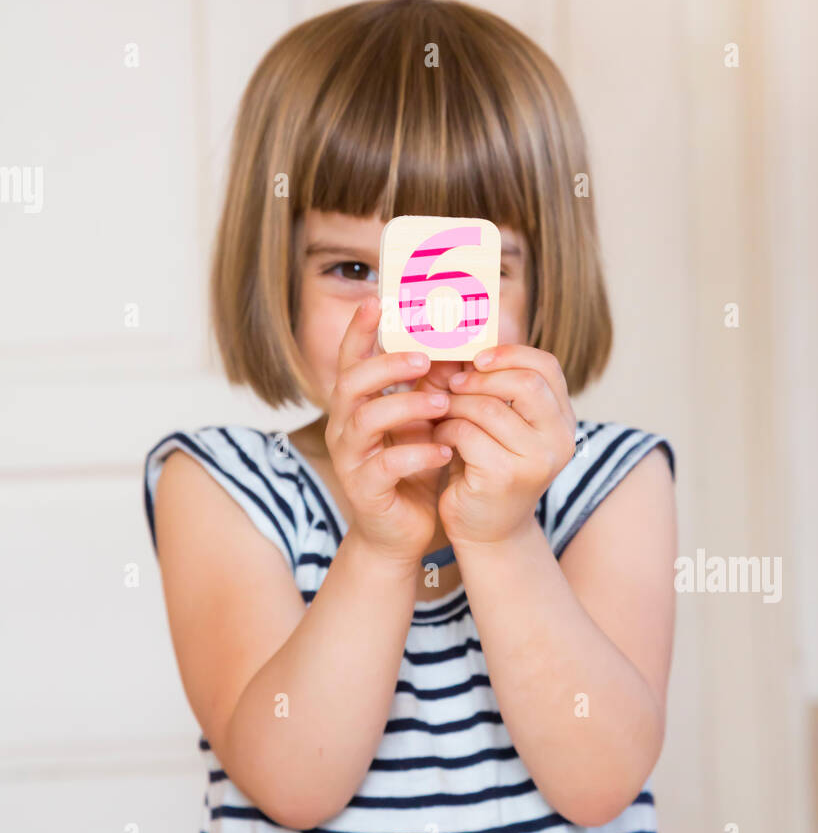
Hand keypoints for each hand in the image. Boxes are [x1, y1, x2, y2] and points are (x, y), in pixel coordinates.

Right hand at [324, 296, 453, 565]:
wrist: (400, 532)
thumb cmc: (413, 469)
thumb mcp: (423, 422)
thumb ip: (430, 388)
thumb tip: (457, 347)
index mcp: (357, 404)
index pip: (351, 359)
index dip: (359, 330)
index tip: (376, 300)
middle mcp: (345, 426)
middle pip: (351, 383)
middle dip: (387, 366)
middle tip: (424, 358)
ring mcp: (351, 458)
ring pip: (367, 421)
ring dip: (407, 407)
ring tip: (443, 404)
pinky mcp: (364, 490)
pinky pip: (386, 466)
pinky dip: (417, 454)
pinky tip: (443, 450)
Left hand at [430, 344, 576, 546]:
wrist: (487, 531)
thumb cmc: (487, 466)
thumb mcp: (496, 422)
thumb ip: (487, 385)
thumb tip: (450, 343)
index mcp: (562, 418)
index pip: (546, 366)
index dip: (510, 354)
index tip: (477, 358)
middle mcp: (560, 439)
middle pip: (524, 382)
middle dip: (479, 378)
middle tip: (451, 385)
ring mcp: (537, 460)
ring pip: (488, 407)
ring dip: (455, 404)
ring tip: (441, 412)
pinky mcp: (506, 477)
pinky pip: (467, 433)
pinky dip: (446, 429)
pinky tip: (441, 438)